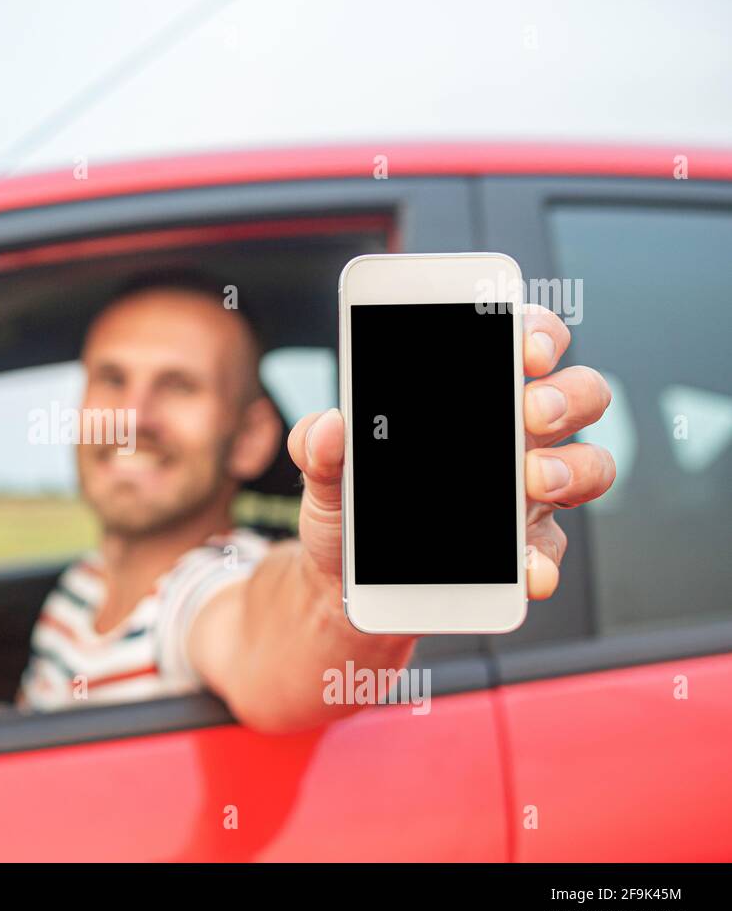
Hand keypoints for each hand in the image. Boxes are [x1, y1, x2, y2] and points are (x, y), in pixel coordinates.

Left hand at [286, 304, 614, 600]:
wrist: (341, 578)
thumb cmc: (348, 505)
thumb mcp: (324, 472)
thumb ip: (318, 446)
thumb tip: (329, 426)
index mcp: (471, 399)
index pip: (523, 343)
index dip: (537, 332)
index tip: (525, 346)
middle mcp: (513, 437)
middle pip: (578, 394)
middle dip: (566, 394)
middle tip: (532, 410)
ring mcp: (527, 494)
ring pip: (590, 463)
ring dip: (574, 467)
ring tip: (534, 480)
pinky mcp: (525, 548)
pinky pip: (552, 549)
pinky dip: (543, 559)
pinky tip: (524, 567)